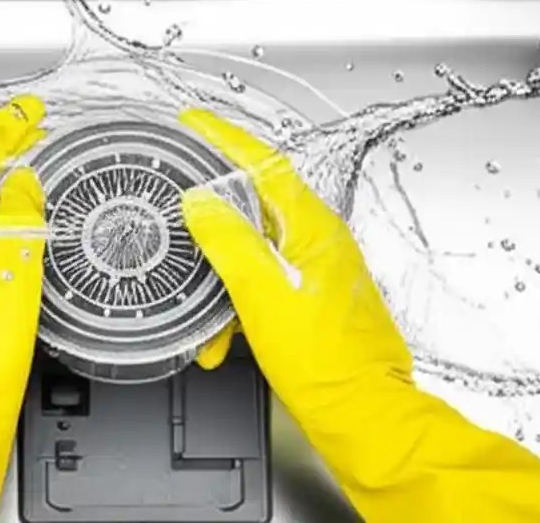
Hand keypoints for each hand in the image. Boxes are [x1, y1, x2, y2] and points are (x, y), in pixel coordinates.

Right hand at [179, 108, 539, 521]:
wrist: (363, 417)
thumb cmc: (324, 362)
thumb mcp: (261, 295)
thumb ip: (228, 241)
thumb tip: (199, 201)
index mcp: (313, 227)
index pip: (264, 163)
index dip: (223, 138)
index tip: (192, 122)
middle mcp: (320, 241)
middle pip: (255, 204)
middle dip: (211, 216)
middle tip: (176, 203)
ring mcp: (318, 271)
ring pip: (254, 252)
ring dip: (220, 280)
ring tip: (199, 315)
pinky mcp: (313, 301)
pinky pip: (264, 286)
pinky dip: (236, 308)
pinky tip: (220, 342)